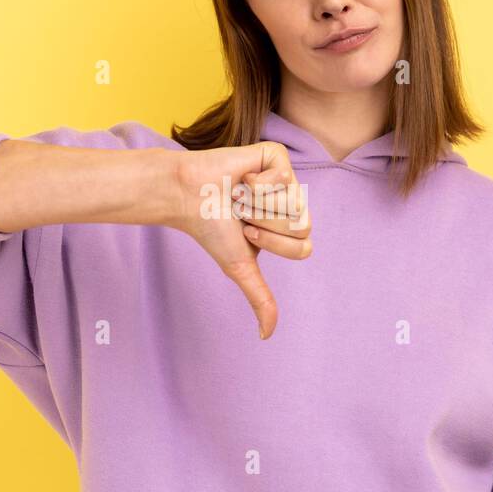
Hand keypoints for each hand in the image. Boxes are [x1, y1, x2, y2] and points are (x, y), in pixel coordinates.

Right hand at [166, 141, 311, 339]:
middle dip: (266, 224)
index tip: (247, 233)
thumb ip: (260, 298)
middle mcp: (292, 203)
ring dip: (258, 203)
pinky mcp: (276, 156)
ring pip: (295, 201)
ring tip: (239, 195)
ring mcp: (287, 178)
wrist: (188, 196)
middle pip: (303, 225)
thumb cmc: (211, 229)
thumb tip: (267, 336)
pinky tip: (242, 177)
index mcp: (288, 229)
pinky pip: (283, 176)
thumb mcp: (240, 268)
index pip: (304, 247)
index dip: (273, 244)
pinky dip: (256, 182)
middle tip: (243, 213)